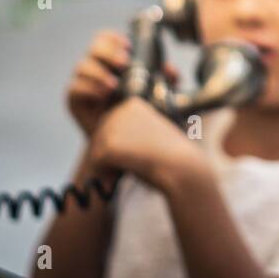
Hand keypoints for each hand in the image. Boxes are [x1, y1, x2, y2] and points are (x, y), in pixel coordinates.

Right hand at [67, 30, 179, 137]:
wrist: (118, 141)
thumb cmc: (136, 111)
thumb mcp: (154, 94)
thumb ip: (165, 81)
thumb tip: (169, 70)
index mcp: (110, 60)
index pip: (105, 39)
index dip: (114, 38)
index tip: (129, 46)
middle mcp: (94, 67)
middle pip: (93, 48)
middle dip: (109, 53)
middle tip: (124, 63)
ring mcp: (82, 82)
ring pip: (82, 66)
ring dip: (99, 73)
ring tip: (114, 84)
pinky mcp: (74, 99)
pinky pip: (74, 88)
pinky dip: (89, 88)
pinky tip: (103, 94)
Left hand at [88, 97, 203, 190]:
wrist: (182, 166)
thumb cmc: (170, 154)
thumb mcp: (149, 133)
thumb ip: (128, 131)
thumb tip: (104, 141)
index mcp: (132, 104)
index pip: (111, 130)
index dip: (127, 146)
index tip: (149, 147)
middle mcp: (120, 109)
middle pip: (100, 140)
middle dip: (115, 155)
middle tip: (142, 158)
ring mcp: (113, 125)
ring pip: (96, 152)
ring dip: (112, 164)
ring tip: (137, 162)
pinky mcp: (108, 143)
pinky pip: (96, 164)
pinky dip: (108, 173)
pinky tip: (130, 169)